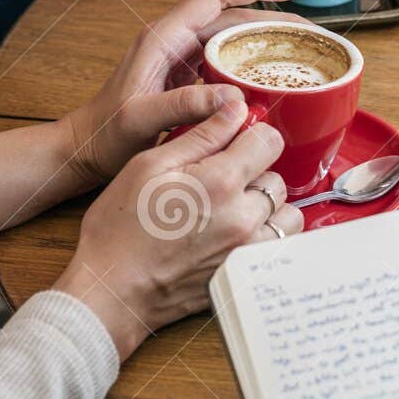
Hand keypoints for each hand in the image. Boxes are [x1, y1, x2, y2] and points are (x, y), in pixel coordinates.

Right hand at [56, 101, 304, 357]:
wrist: (112, 290)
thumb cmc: (119, 227)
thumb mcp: (149, 166)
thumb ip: (200, 136)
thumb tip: (235, 108)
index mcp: (221, 182)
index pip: (270, 141)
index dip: (252, 136)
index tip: (235, 143)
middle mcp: (244, 218)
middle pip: (277, 180)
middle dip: (255, 174)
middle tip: (218, 182)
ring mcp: (247, 252)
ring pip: (286, 217)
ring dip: (267, 209)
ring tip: (232, 211)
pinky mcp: (245, 276)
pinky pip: (276, 249)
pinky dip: (265, 238)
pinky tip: (234, 237)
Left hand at [63, 0, 303, 188]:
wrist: (85, 149)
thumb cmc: (105, 133)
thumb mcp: (142, 118)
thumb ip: (184, 105)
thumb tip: (233, 98)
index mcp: (162, 38)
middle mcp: (173, 41)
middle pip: (231, 17)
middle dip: (271, 19)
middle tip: (308, 34)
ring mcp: (179, 58)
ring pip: (230, 39)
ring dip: (263, 42)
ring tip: (297, 52)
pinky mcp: (184, 77)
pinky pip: (223, 62)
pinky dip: (249, 65)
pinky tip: (269, 79)